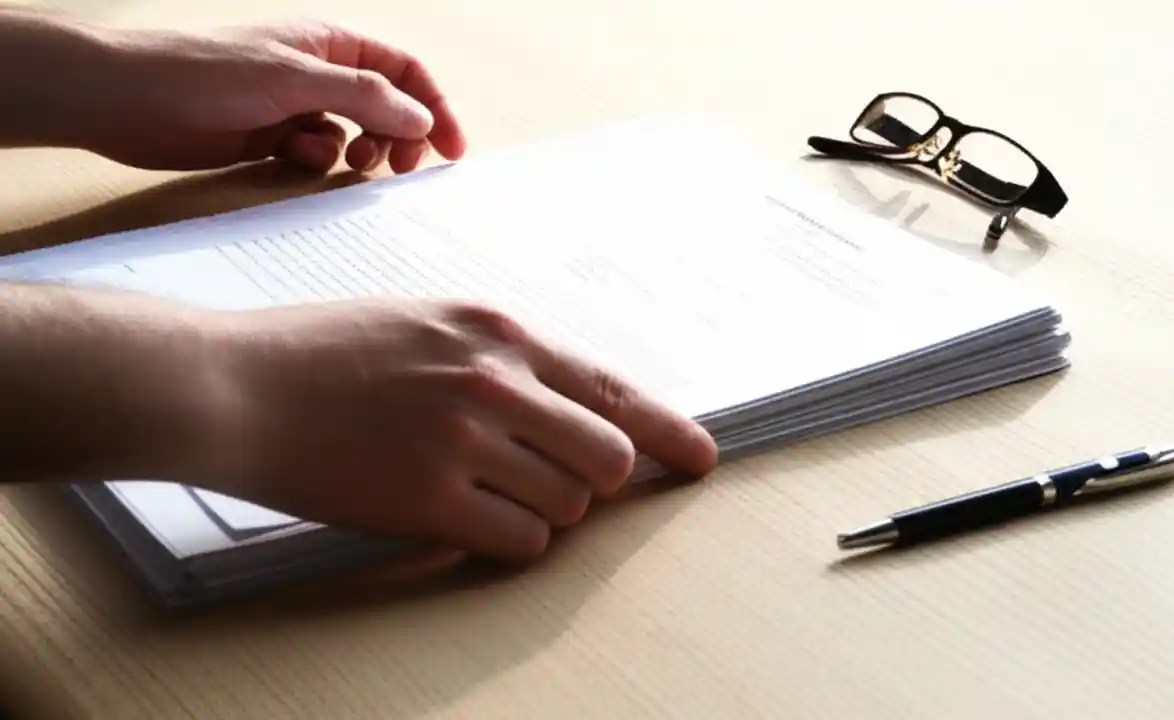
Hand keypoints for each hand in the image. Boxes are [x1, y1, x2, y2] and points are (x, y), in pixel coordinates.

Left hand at [0, 10, 463, 172]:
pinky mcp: (269, 140)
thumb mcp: (296, 79)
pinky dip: (314, 162)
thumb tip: (423, 118)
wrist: (125, 100)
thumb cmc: (203, 74)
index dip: (434, 106)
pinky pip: (315, 156)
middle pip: (386, 107)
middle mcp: (317, 73)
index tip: (453, 150)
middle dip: (399, 137)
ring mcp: (293, 107)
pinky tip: (292, 158)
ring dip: (357, 153)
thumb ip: (366, 98)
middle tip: (400, 168)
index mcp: (330, 44)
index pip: (404, 71)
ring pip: (353, 136)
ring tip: (347, 163)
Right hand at [209, 299, 717, 561]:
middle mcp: (496, 382)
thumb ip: (504, 359)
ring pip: (567, 507)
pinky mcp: (430, 502)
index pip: (614, 389)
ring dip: (541, 512)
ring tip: (479, 491)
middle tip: (551, 484)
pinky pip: (521, 543)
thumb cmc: (323, 352)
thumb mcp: (427, 322)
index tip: (701, 459)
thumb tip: (569, 412)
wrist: (235, 384)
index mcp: (498, 333)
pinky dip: (508, 542)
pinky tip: (463, 521)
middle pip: (609, 460)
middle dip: (592, 483)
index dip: (670, 431)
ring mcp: (466, 442)